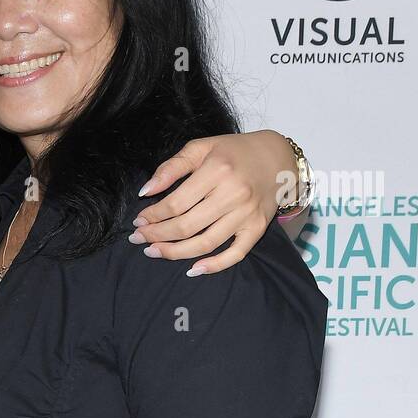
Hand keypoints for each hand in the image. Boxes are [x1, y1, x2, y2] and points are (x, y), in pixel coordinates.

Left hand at [131, 129, 295, 274]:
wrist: (278, 158)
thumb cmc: (234, 152)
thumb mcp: (201, 148)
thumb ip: (171, 168)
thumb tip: (145, 192)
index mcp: (217, 170)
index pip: (176, 203)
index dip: (153, 216)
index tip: (139, 221)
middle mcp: (233, 194)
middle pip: (187, 226)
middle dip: (157, 235)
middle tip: (140, 239)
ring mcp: (247, 214)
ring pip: (205, 243)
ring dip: (176, 253)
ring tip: (155, 252)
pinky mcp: (257, 228)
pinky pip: (236, 254)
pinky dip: (214, 266)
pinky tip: (193, 270)